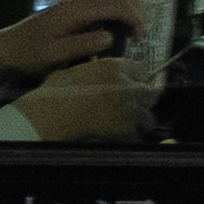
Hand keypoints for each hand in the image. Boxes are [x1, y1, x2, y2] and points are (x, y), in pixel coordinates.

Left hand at [0, 0, 144, 83]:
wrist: (10, 46)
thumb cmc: (30, 54)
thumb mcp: (53, 56)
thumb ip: (82, 45)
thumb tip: (110, 37)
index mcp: (77, 8)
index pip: (119, 3)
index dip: (136, 20)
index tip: (137, 41)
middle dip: (137, 10)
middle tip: (135, 36)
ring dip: (131, 1)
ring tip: (129, 26)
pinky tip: (119, 15)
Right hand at [15, 49, 152, 144]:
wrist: (52, 115)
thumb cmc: (55, 92)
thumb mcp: (73, 70)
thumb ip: (90, 70)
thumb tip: (91, 73)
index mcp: (114, 66)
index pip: (141, 70)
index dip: (137, 79)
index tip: (134, 85)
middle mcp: (127, 84)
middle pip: (150, 92)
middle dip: (143, 100)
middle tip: (133, 107)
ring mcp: (129, 107)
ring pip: (148, 116)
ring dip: (140, 120)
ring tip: (128, 125)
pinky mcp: (126, 127)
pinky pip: (137, 134)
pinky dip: (130, 136)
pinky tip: (120, 136)